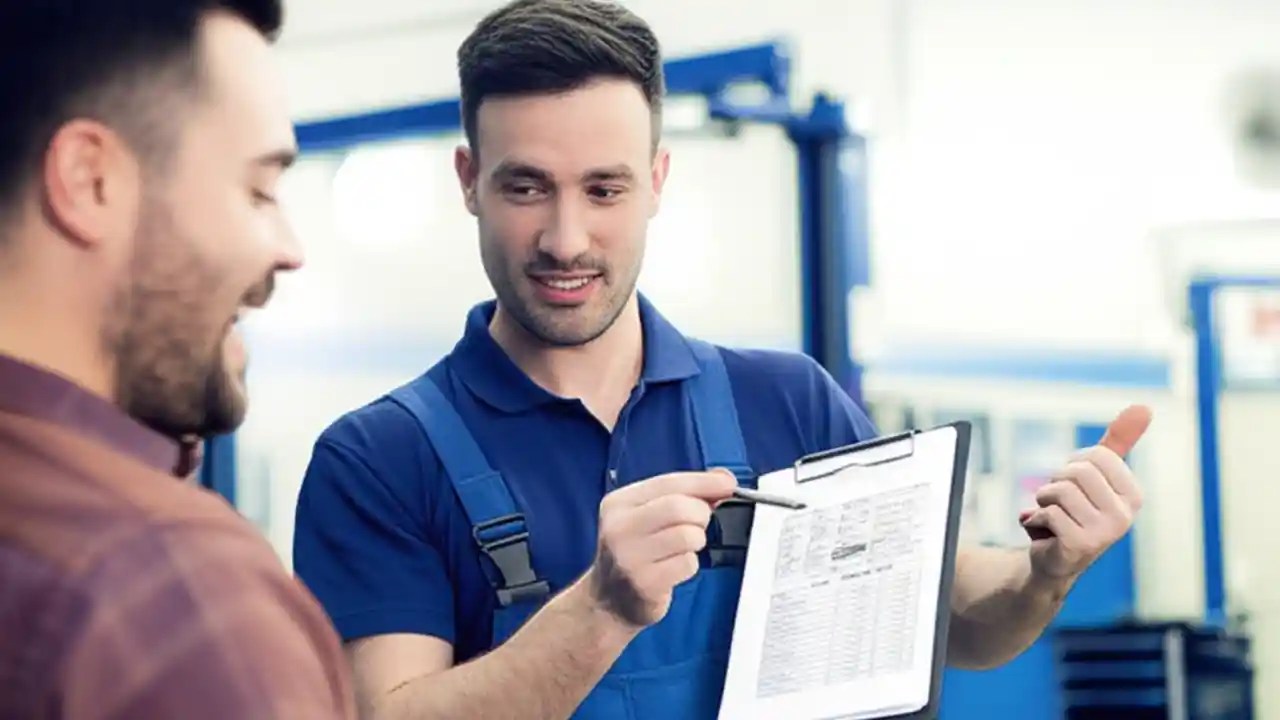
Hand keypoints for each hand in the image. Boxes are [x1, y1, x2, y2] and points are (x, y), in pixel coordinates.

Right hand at [585, 469, 737, 628]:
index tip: (727, 483)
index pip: (668, 483)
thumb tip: (722, 480)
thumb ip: (682, 494)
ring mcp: (629, 558)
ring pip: (688, 535)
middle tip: (697, 525)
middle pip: (679, 507)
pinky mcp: (645, 584)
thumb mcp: (647, 515)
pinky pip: (688, 564)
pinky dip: (690, 564)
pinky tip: (675, 568)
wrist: (609, 601)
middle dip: (700, 515)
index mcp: (618, 503)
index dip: (703, 482)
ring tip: (683, 548)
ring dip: (696, 541)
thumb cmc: (635, 553)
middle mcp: (619, 528)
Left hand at [1020, 404, 1151, 581]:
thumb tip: (1145, 406)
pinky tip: (1044, 534)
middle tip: (1059, 505)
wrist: (1052, 561)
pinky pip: (1047, 512)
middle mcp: (1125, 515)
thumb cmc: (1074, 512)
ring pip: (1059, 490)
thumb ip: (1117, 442)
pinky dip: (1034, 520)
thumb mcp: (1096, 475)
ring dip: (1043, 501)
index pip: (1096, 455)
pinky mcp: (1080, 546)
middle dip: (1055, 483)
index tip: (1074, 487)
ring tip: (1051, 518)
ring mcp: (1105, 533)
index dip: (1073, 465)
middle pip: (1077, 471)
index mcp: (1134, 495)